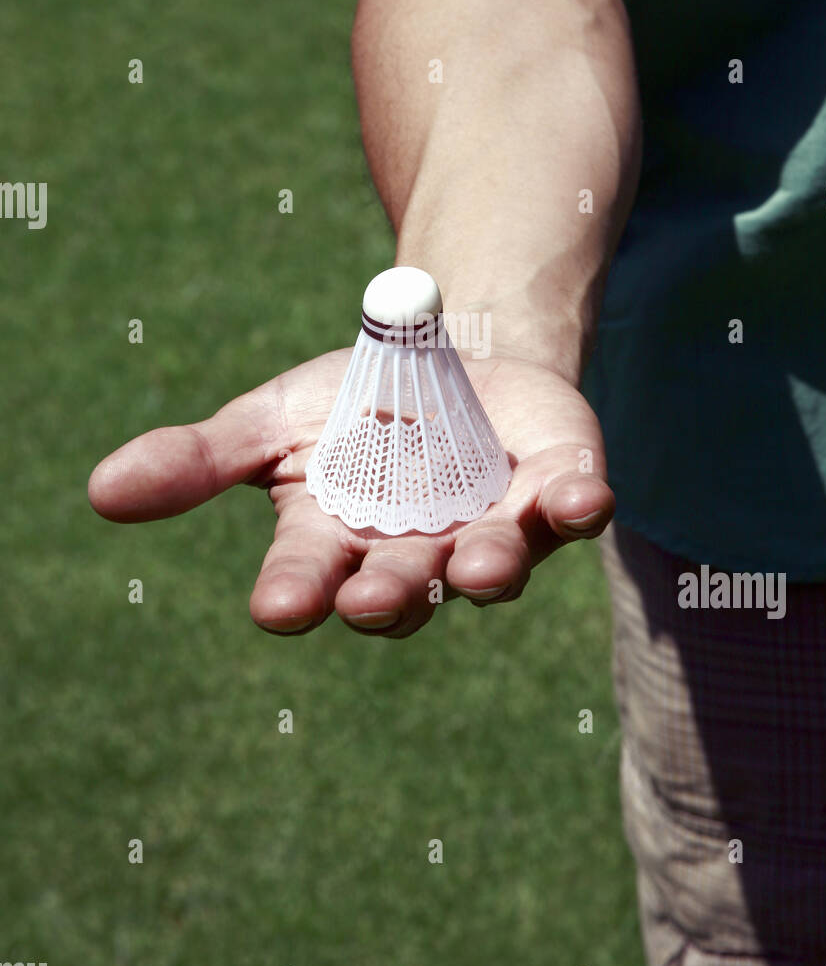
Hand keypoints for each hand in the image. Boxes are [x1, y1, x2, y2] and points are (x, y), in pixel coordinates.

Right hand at [88, 349, 613, 638]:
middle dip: (388, 594)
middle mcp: (418, 552)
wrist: (447, 358)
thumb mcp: (270, 421)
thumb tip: (101, 491)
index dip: (296, 591)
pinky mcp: (555, 489)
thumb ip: (198, 460)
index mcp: (340, 541)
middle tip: (369, 599)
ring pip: (490, 564)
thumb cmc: (354, 407)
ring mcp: (492, 526)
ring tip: (479, 567)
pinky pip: (572, 509)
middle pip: (403, 587)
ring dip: (486, 568)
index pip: (311, 576)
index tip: (278, 606)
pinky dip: (579, 507)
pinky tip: (584, 500)